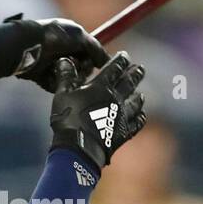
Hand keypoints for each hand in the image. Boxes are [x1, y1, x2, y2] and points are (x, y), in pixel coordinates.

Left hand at [10, 16, 109, 91]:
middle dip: (81, 70)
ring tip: (60, 69)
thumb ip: (96, 49)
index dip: (92, 61)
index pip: (89, 53)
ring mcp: (52, 64)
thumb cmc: (54, 36)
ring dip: (68, 76)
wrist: (27, 45)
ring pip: (70, 79)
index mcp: (71, 38)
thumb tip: (107, 62)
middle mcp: (62, 50)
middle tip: (76, 67)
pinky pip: (56, 86)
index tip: (96, 66)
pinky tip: (51, 76)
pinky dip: (55, 82)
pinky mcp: (42, 76)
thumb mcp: (81, 37)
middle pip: (81, 69)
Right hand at [48, 51, 145, 169]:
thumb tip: (65, 60)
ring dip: (138, 97)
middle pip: (130, 83)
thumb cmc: (68, 119)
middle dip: (135, 74)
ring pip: (136, 102)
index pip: (115, 68)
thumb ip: (66, 76)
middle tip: (141, 69)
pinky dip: (140, 118)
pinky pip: (137, 123)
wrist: (79, 148)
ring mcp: (122, 116)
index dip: (121, 60)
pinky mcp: (124, 132)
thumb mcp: (62, 95)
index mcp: (101, 86)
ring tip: (141, 94)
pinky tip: (141, 116)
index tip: (125, 55)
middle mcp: (115, 98)